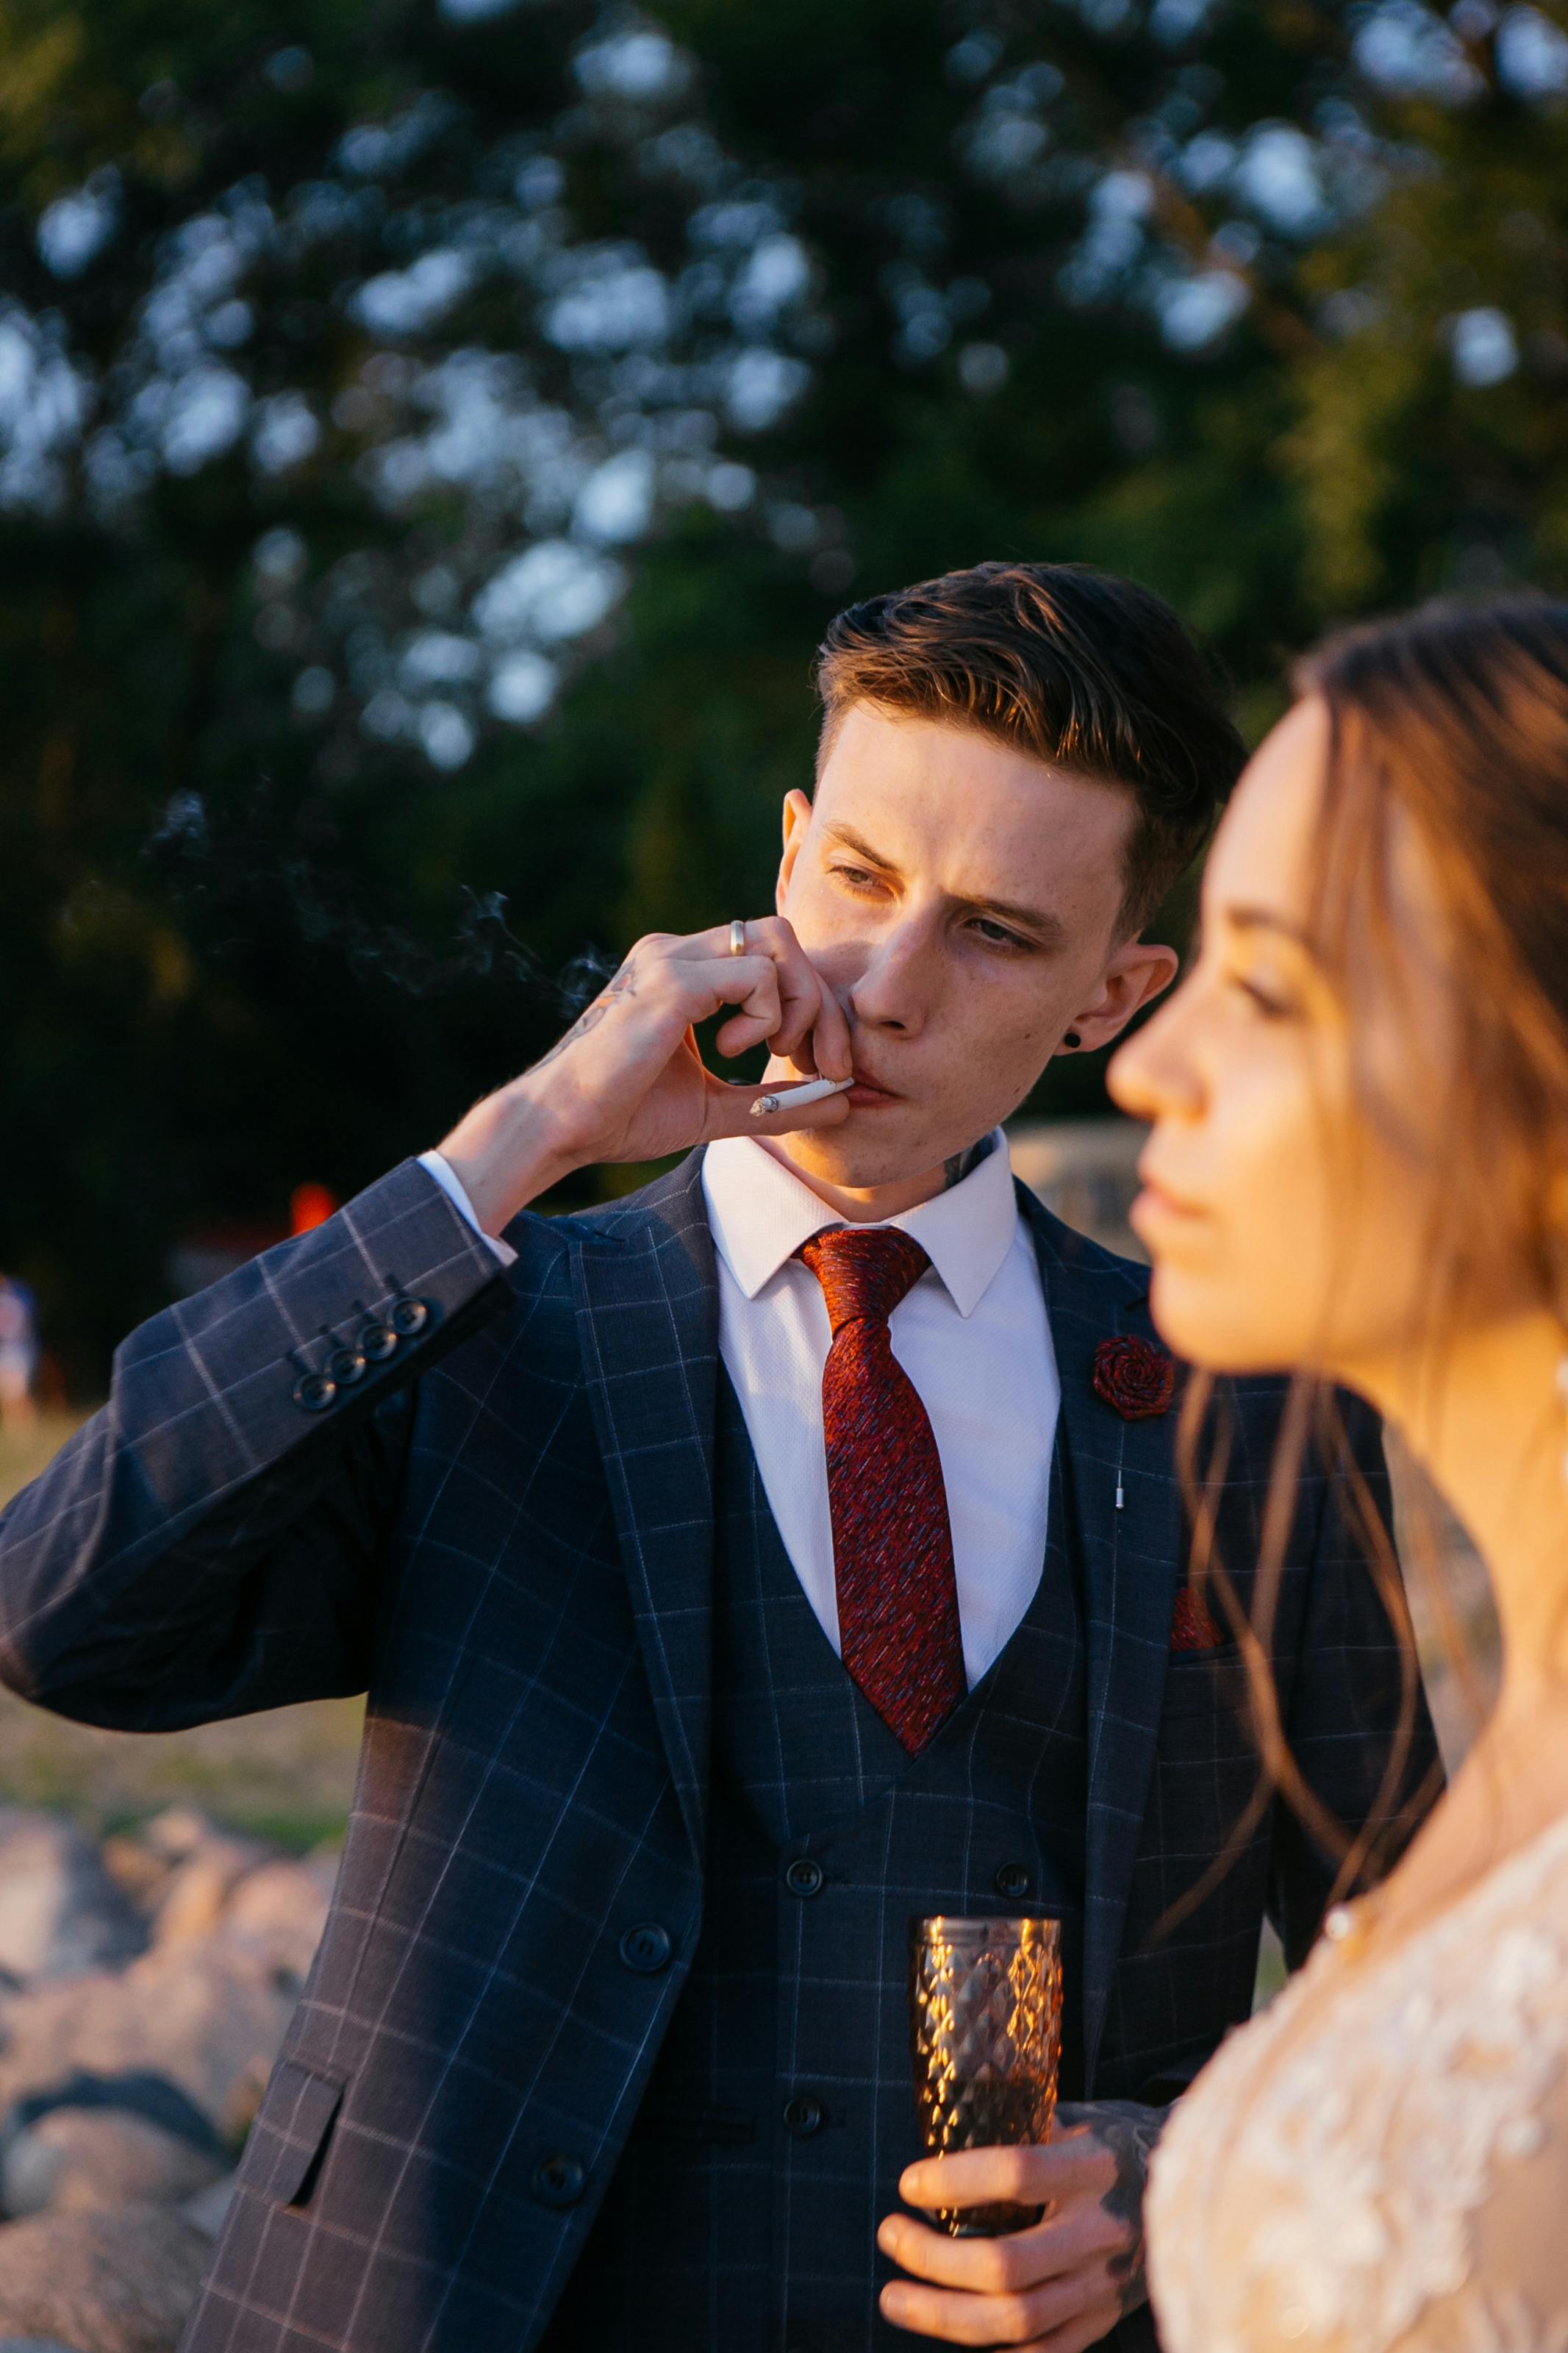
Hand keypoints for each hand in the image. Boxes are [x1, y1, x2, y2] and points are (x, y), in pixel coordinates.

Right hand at [437, 917, 852, 1232]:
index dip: (808, 1003)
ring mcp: (672, 958)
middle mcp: (676, 950)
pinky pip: (757, 974)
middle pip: (783, 937)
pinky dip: (767, 1016)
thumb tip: (842, 1105)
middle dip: (819, 1002)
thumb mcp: (716, 1107)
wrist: (560, 1126)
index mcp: (684, 970)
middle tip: (823, 1065)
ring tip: (775, 1052)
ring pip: (778, 942)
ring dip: (798, 1003)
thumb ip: (774, 1101)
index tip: (816, 1066)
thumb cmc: (623, 1116)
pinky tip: (732, 1051)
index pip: (771, 955)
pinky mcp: (672, 981)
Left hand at [877, 2101, 1165, 2349]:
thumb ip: (1018, 2125)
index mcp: (1094, 2168)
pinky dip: (990, 2351)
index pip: (1017, 2174)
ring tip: (894, 2297)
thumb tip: (942, 2128)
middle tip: (889, 2236)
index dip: (954, 2181)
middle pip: (1007, 2265)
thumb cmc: (1113, 2142)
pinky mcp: (1103, 2321)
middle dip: (933, 2259)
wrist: (1192, 2188)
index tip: (908, 2183)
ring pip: (1016, 2320)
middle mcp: (1100, 2232)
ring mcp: (1104, 2286)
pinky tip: (947, 2332)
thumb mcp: (1074, 2117)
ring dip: (942, 2316)